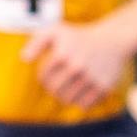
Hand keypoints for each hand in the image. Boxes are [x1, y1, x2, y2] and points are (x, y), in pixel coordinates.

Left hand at [20, 21, 136, 108]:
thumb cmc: (78, 37)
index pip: (43, 78)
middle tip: (58, 83)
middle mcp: (77, 66)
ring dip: (65, 96)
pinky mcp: (105, 87)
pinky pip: (85, 105)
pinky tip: (82, 92)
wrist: (112, 40)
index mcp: (62, 54)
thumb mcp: (54, 31)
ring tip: (68, 87)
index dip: (43, 78)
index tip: (49, 73)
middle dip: (53, 89)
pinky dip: (81, 102)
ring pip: (68, 100)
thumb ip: (35, 43)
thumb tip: (24, 59)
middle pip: (54, 91)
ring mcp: (92, 78)